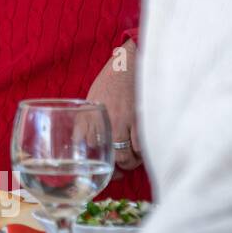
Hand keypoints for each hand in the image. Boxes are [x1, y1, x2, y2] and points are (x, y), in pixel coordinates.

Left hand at [86, 39, 141, 169]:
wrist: (129, 63)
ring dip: (131, 162)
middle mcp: (102, 122)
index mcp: (89, 117)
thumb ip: (87, 121)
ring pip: (125, 156)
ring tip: (135, 160)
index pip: (89, 148)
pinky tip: (144, 149)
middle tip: (124, 169)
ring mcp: (121, 121)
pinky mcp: (139, 120)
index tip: (107, 168)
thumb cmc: (111, 81)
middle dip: (117, 167)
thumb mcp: (91, 100)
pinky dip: (143, 153)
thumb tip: (86, 142)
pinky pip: (140, 147)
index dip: (99, 162)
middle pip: (108, 156)